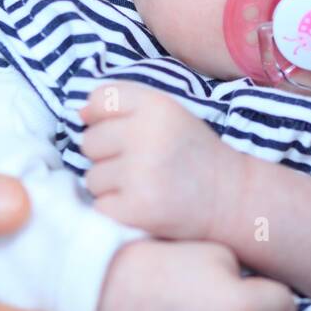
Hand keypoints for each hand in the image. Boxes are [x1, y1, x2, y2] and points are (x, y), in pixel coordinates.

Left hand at [82, 82, 237, 242]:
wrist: (232, 199)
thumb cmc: (194, 155)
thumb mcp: (169, 115)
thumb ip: (127, 105)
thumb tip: (79, 113)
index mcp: (156, 106)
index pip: (99, 99)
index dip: (102, 118)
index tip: (123, 133)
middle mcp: (146, 135)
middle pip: (89, 141)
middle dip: (108, 156)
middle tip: (141, 165)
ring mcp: (140, 174)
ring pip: (92, 177)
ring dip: (111, 186)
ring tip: (144, 186)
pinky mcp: (135, 209)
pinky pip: (99, 205)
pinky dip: (115, 210)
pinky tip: (142, 205)